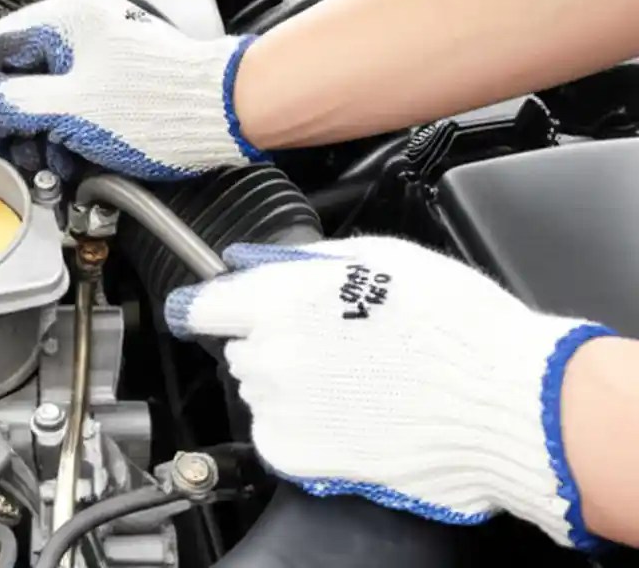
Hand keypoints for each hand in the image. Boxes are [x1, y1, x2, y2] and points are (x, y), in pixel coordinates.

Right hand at [0, 0, 262, 179]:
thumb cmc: (163, 107)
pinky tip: (69, 161)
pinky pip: (71, 108)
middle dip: (7, 124)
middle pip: (14, 77)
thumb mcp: (71, 111)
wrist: (228, 117)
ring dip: (35, 137)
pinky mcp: (117, 84)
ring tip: (47, 164)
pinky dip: (62, 136)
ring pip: (42, 97)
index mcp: (65, 23)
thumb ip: (9, 105)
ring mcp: (100, 56)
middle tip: (8, 155)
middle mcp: (81, 31)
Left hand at [165, 236, 611, 549]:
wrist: (507, 402)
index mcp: (284, 297)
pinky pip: (277, 435)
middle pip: (240, 349)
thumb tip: (258, 260)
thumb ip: (306, 260)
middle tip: (332, 346)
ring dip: (290, 386)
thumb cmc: (458, 327)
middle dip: (273, 344)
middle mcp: (271, 352)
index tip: (218, 313)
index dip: (215, 307)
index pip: (204, 305)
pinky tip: (350, 416)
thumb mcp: (384, 257)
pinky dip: (302, 429)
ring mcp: (281, 407)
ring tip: (355, 382)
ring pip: (261, 392)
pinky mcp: (298, 453)